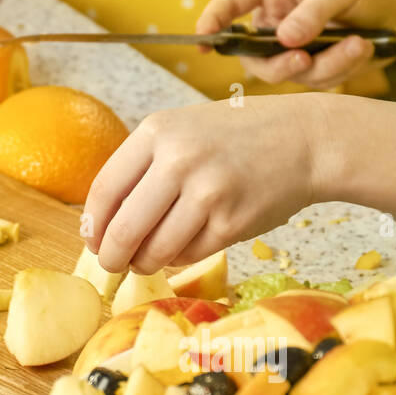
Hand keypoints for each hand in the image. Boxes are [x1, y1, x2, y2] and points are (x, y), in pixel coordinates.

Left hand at [83, 96, 330, 274]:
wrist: (303, 139)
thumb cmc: (233, 138)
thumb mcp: (180, 130)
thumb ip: (141, 167)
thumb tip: (99, 224)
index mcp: (157, 132)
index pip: (105, 190)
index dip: (93, 224)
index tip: (92, 240)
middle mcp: (179, 160)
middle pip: (125, 228)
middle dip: (111, 256)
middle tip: (111, 264)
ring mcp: (208, 193)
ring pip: (156, 250)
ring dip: (144, 263)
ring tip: (145, 260)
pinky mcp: (233, 223)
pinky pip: (189, 255)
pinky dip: (179, 258)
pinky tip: (182, 247)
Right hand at [196, 0, 395, 88]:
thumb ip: (313, 11)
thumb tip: (284, 40)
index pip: (229, 5)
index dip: (211, 22)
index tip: (203, 41)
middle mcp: (273, 21)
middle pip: (252, 55)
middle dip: (278, 63)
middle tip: (304, 60)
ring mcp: (289, 47)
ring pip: (287, 73)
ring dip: (324, 65)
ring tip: (358, 46)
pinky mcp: (309, 68)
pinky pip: (313, 81)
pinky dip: (339, 70)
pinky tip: (362, 50)